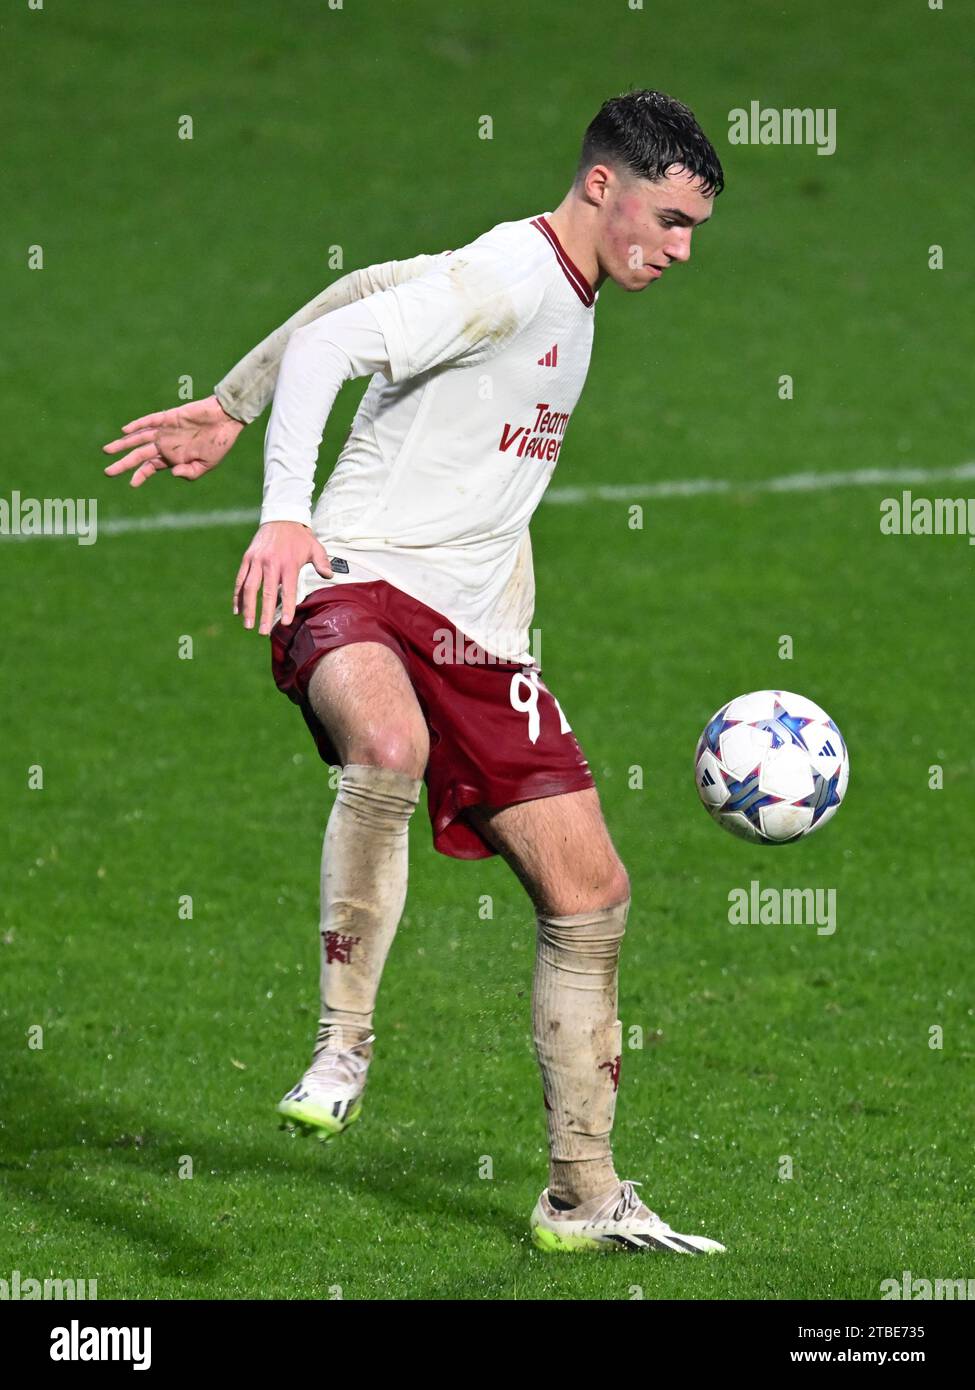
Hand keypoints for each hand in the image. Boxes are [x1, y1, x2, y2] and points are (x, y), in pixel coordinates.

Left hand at [102, 395, 244, 486]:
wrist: (225, 420)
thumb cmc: (219, 444)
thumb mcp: (206, 465)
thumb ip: (190, 472)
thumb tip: (171, 473)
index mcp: (173, 457)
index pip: (150, 467)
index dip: (140, 475)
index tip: (132, 484)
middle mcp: (165, 444)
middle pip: (139, 455)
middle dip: (123, 463)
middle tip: (107, 472)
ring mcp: (165, 431)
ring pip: (139, 438)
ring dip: (123, 444)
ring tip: (107, 451)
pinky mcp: (168, 418)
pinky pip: (149, 421)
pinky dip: (137, 425)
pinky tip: (125, 431)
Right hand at [233, 521, 332, 634]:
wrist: (280, 517)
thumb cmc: (300, 537)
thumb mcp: (315, 547)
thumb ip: (323, 562)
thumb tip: (330, 575)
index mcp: (289, 564)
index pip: (288, 590)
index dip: (287, 607)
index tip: (285, 623)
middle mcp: (271, 563)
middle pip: (266, 593)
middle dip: (264, 614)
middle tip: (263, 632)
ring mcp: (257, 560)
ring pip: (249, 588)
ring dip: (247, 608)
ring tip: (248, 625)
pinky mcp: (248, 558)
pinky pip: (240, 579)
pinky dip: (237, 595)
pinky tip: (237, 610)